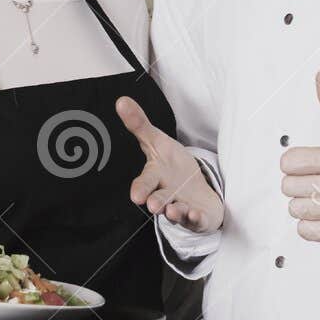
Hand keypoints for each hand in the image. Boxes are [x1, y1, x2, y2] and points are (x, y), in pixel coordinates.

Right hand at [116, 96, 224, 231]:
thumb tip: (121, 101)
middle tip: (152, 206)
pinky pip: (197, 219)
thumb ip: (140, 124)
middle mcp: (166, 195)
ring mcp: (181, 206)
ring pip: (177, 211)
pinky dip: (196, 218)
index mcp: (155, 177)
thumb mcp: (158, 142)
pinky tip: (195, 214)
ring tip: (173, 210)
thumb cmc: (172, 167)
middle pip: (159, 199)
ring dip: (175, 212)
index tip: (136, 195)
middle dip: (156, 202)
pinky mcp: (197, 216)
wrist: (195, 191)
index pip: (145, 182)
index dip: (140, 188)